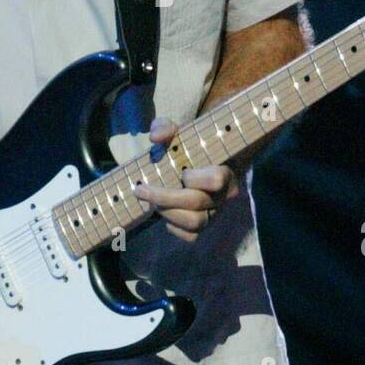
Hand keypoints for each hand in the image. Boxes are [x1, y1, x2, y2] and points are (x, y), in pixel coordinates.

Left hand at [131, 117, 239, 243]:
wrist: (197, 164)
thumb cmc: (188, 147)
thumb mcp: (177, 132)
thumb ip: (166, 128)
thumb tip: (155, 137)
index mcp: (224, 170)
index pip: (217, 179)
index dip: (195, 178)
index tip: (181, 171)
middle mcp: (223, 196)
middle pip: (197, 203)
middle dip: (164, 198)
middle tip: (140, 190)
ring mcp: (214, 213)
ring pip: (195, 223)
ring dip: (167, 213)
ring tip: (150, 202)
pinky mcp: (203, 227)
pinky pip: (190, 236)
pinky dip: (173, 227)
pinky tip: (162, 213)